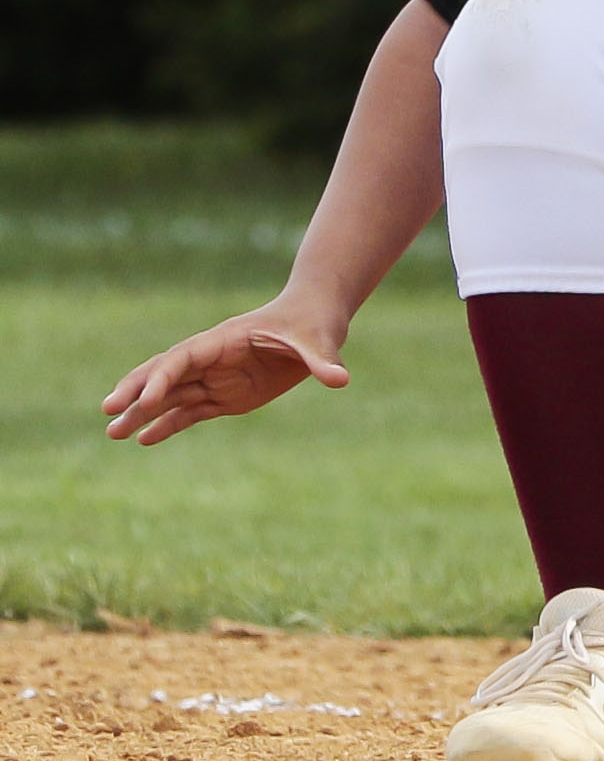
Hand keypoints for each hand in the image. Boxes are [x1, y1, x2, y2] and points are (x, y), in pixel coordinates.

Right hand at [102, 299, 349, 444]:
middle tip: (107, 411)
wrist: (316, 322)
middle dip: (136, 391)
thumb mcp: (320, 339)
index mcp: (226, 339)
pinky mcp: (226, 396)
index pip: (184, 357)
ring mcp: (217, 378)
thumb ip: (322, 360)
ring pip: (172, 396)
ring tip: (112, 432)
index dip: (163, 377)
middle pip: (165, 374)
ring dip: (142, 413)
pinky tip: (144, 438)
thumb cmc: (313, 323)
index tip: (145, 400)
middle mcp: (213, 359)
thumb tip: (339, 380)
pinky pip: (190, 411)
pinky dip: (168, 425)